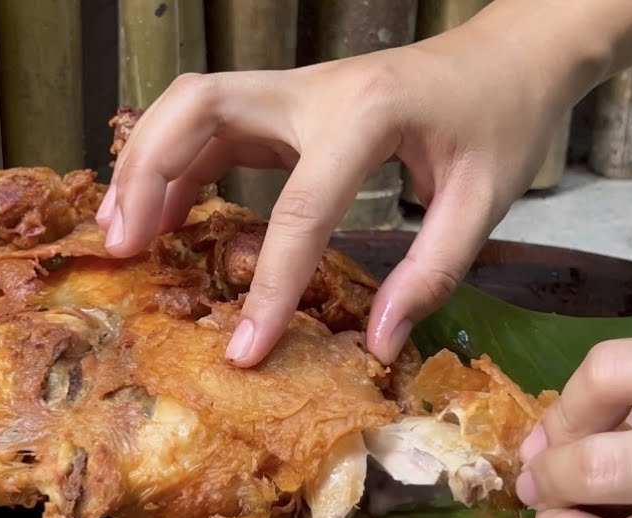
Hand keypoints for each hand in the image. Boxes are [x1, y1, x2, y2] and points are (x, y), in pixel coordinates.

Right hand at [96, 1, 605, 366]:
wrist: (514, 52)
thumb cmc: (502, 120)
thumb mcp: (484, 202)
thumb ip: (430, 273)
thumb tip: (374, 343)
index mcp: (365, 115)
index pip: (298, 209)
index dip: (269, 287)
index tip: (244, 350)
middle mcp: (314, 91)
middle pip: (198, 108)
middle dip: (148, 174)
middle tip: (121, 246)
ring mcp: (296, 90)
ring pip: (191, 106)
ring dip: (145, 162)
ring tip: (118, 233)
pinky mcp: (290, 103)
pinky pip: (214, 124)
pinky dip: (176, 165)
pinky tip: (164, 215)